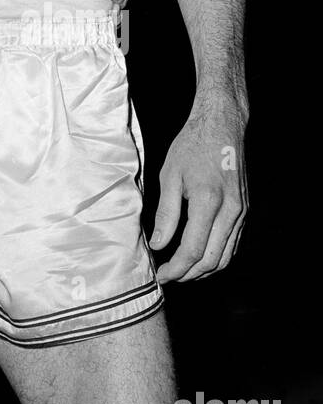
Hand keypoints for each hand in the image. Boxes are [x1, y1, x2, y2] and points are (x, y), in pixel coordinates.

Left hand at [150, 94, 247, 282]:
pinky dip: (216, 257)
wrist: (222, 126)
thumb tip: (158, 245)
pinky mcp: (245, 211)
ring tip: (182, 272)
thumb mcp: (169, 175)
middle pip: (211, 260)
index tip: (161, 275)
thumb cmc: (192, 146)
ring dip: (203, 270)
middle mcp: (230, 212)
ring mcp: (241, 213)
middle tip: (169, 277)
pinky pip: (232, 244)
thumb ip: (166, 214)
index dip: (175, 268)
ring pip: (225, 257)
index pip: (192, 250)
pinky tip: (200, 256)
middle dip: (188, 275)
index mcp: (208, 202)